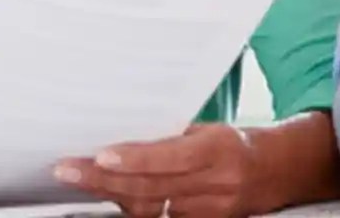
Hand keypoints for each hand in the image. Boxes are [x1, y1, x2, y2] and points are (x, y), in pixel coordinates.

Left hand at [55, 124, 259, 217]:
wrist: (271, 171)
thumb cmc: (233, 144)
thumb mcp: (207, 130)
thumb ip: (170, 138)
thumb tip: (123, 140)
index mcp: (218, 149)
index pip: (168, 158)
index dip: (132, 160)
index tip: (100, 156)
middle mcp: (215, 183)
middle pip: (151, 188)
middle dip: (104, 180)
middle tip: (68, 170)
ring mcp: (209, 210)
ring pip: (149, 209)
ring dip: (111, 196)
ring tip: (81, 180)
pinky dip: (132, 208)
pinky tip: (112, 197)